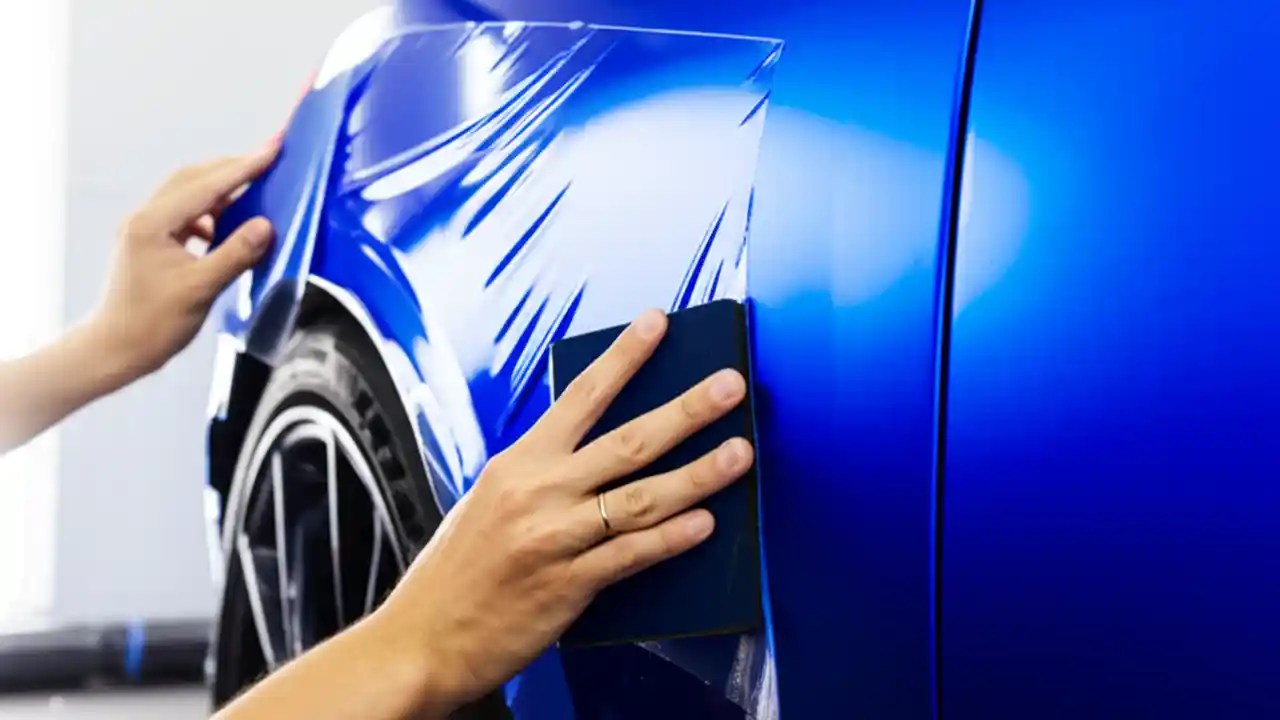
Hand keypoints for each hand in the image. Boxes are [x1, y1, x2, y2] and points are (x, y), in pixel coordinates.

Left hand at [91, 142, 279, 377]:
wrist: (116, 349)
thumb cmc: (154, 323)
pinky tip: (226, 227)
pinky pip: (185, 214)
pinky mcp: (150, 242)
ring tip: (254, 190)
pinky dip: (210, 213)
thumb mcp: (201, 289)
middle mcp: (145, 217)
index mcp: (154, 223)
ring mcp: (145, 228)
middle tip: (269, 159)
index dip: (244, 167)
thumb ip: (235, 253)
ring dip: (221, 189)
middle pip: (193, 179)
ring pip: (188, 194)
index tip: (274, 148)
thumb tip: (266, 225)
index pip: (206, 186)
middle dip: (232, 169)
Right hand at [370, 309, 753, 715]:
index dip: (624, 356)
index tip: (659, 321)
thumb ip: (545, 472)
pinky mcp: (569, 586)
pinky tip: (706, 525)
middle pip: (627, 442)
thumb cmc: (460, 568)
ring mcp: (555, 539)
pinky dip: (671, 540)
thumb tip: (607, 450)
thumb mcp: (491, 499)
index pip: (581, 396)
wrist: (422, 637)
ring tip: (739, 453)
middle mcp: (539, 493)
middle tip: (730, 384)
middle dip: (685, 409)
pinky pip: (631, 556)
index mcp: (519, 462)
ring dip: (697, 474)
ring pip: (640, 498)